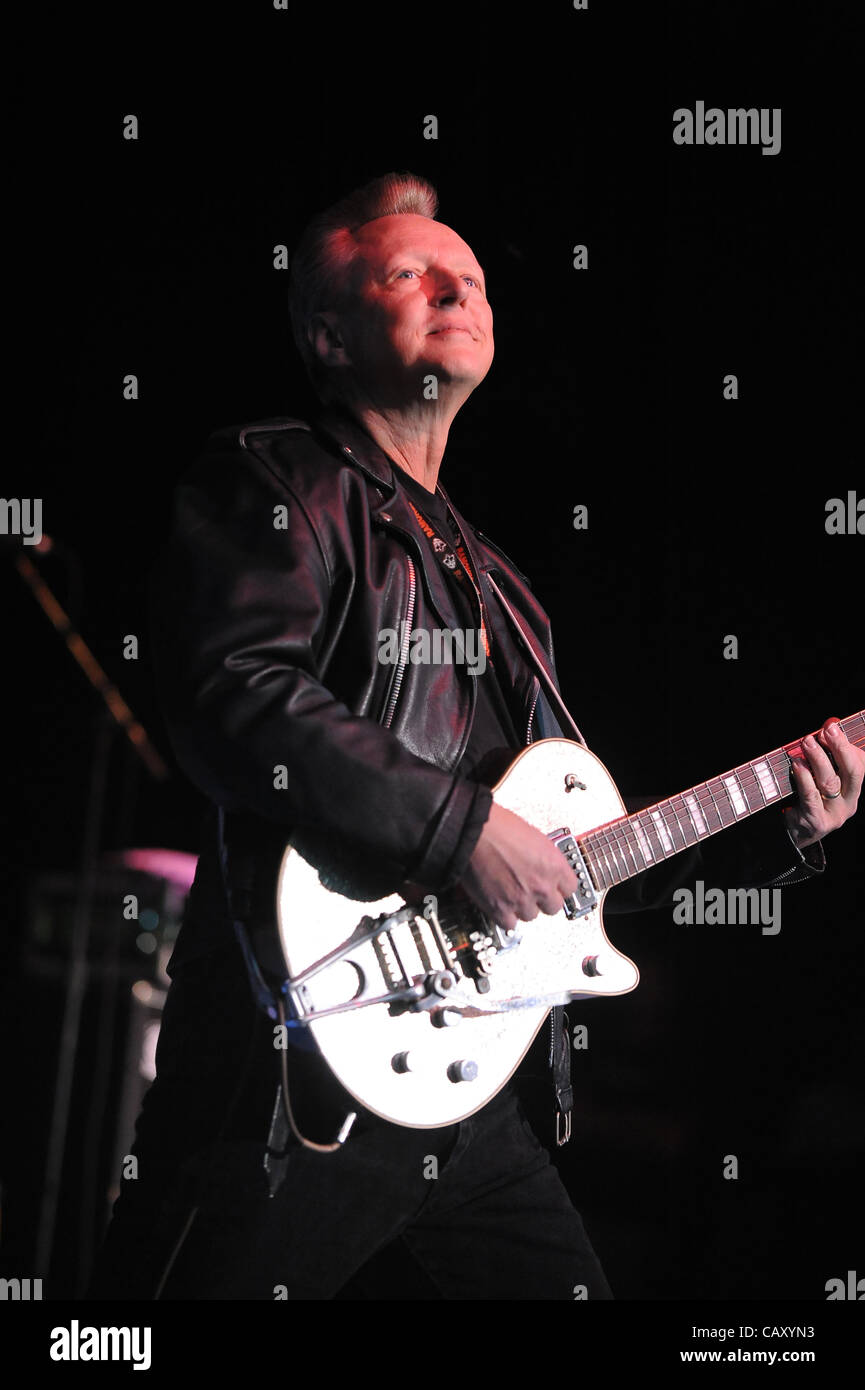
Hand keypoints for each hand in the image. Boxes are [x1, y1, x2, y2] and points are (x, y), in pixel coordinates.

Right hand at [461, 802, 578, 930]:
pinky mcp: (500, 909)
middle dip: (543, 899)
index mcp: (554, 864)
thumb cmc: (497, 826)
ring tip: (512, 895)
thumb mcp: (533, 836)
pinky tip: (501, 906)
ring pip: (531, 916)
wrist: (471, 832)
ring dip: (523, 907)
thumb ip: (542, 857)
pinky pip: (510, 924)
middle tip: (532, 891)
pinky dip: (505, 917)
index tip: (555, 887)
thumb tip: (542, 866)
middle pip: (554, 907)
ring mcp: (521, 899)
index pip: (570, 888)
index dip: (560, 887)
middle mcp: (541, 885)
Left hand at [785, 718, 863, 848]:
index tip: (832, 726)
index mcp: (853, 790)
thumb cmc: (807, 799)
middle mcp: (849, 802)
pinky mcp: (817, 821)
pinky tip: (796, 764)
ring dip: (818, 758)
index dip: (847, 744)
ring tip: (806, 742)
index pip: (859, 765)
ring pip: (830, 782)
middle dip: (840, 748)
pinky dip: (803, 777)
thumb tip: (829, 723)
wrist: (794, 836)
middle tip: (826, 729)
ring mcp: (834, 814)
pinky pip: (811, 795)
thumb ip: (826, 754)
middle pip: (852, 772)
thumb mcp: (819, 778)